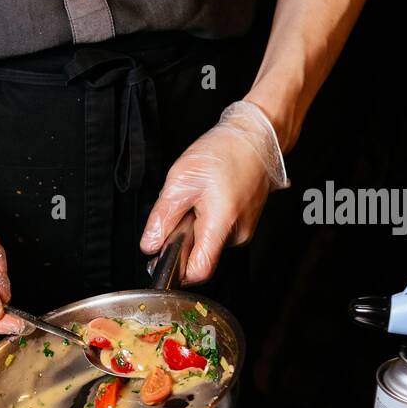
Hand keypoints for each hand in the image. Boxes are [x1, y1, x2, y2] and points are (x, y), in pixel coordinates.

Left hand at [140, 101, 288, 283]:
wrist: (256, 135)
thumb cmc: (225, 152)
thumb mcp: (181, 180)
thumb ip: (163, 217)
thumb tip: (150, 244)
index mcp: (221, 224)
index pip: (198, 271)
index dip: (176, 271)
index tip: (161, 259)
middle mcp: (237, 233)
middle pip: (200, 257)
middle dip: (182, 241)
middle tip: (181, 211)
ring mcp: (244, 229)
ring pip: (208, 243)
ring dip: (194, 229)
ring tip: (197, 200)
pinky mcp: (245, 223)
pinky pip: (218, 232)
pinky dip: (206, 221)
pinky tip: (207, 199)